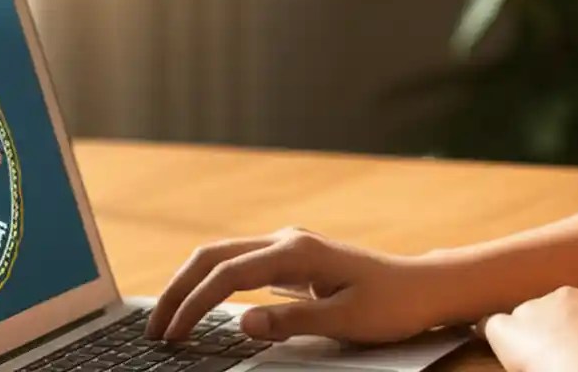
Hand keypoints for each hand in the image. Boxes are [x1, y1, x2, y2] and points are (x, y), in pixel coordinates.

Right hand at [146, 227, 450, 342]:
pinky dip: (212, 285)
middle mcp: (286, 241)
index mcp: (296, 252)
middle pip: (213, 256)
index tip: (173, 336)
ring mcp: (288, 248)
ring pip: (222, 257)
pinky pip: (239, 267)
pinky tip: (203, 308)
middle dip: (178, 289)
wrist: (424, 287)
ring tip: (169, 321)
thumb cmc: (392, 305)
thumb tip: (241, 323)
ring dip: (191, 285)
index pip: (227, 274)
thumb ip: (290, 322)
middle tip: (153, 329)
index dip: (194, 305)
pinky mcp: (292, 261)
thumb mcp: (344, 322)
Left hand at [481, 287, 577, 371]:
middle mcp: (568, 297)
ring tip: (536, 360)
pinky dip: (493, 335)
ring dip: (530, 337)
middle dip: (561, 333)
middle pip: (557, 313)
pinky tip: (495, 345)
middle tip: (567, 359)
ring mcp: (535, 310)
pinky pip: (492, 326)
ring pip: (526, 320)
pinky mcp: (509, 330)